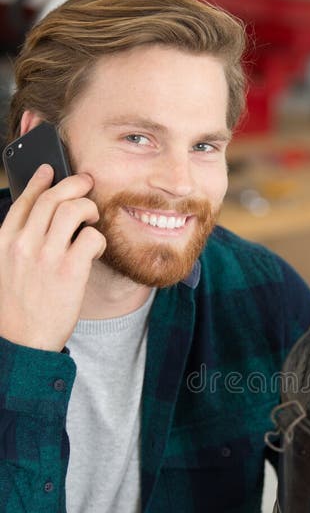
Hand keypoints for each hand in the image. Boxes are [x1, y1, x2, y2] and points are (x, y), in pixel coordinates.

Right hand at [0, 164, 105, 351]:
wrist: (23, 342)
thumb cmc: (17, 310)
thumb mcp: (5, 271)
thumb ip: (18, 246)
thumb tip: (41, 223)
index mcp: (4, 242)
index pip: (23, 201)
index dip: (39, 181)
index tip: (49, 170)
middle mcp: (22, 244)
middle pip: (51, 198)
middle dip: (73, 184)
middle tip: (87, 183)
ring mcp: (46, 256)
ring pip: (73, 210)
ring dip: (88, 208)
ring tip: (93, 217)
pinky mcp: (69, 270)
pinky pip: (90, 237)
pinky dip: (97, 238)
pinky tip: (95, 248)